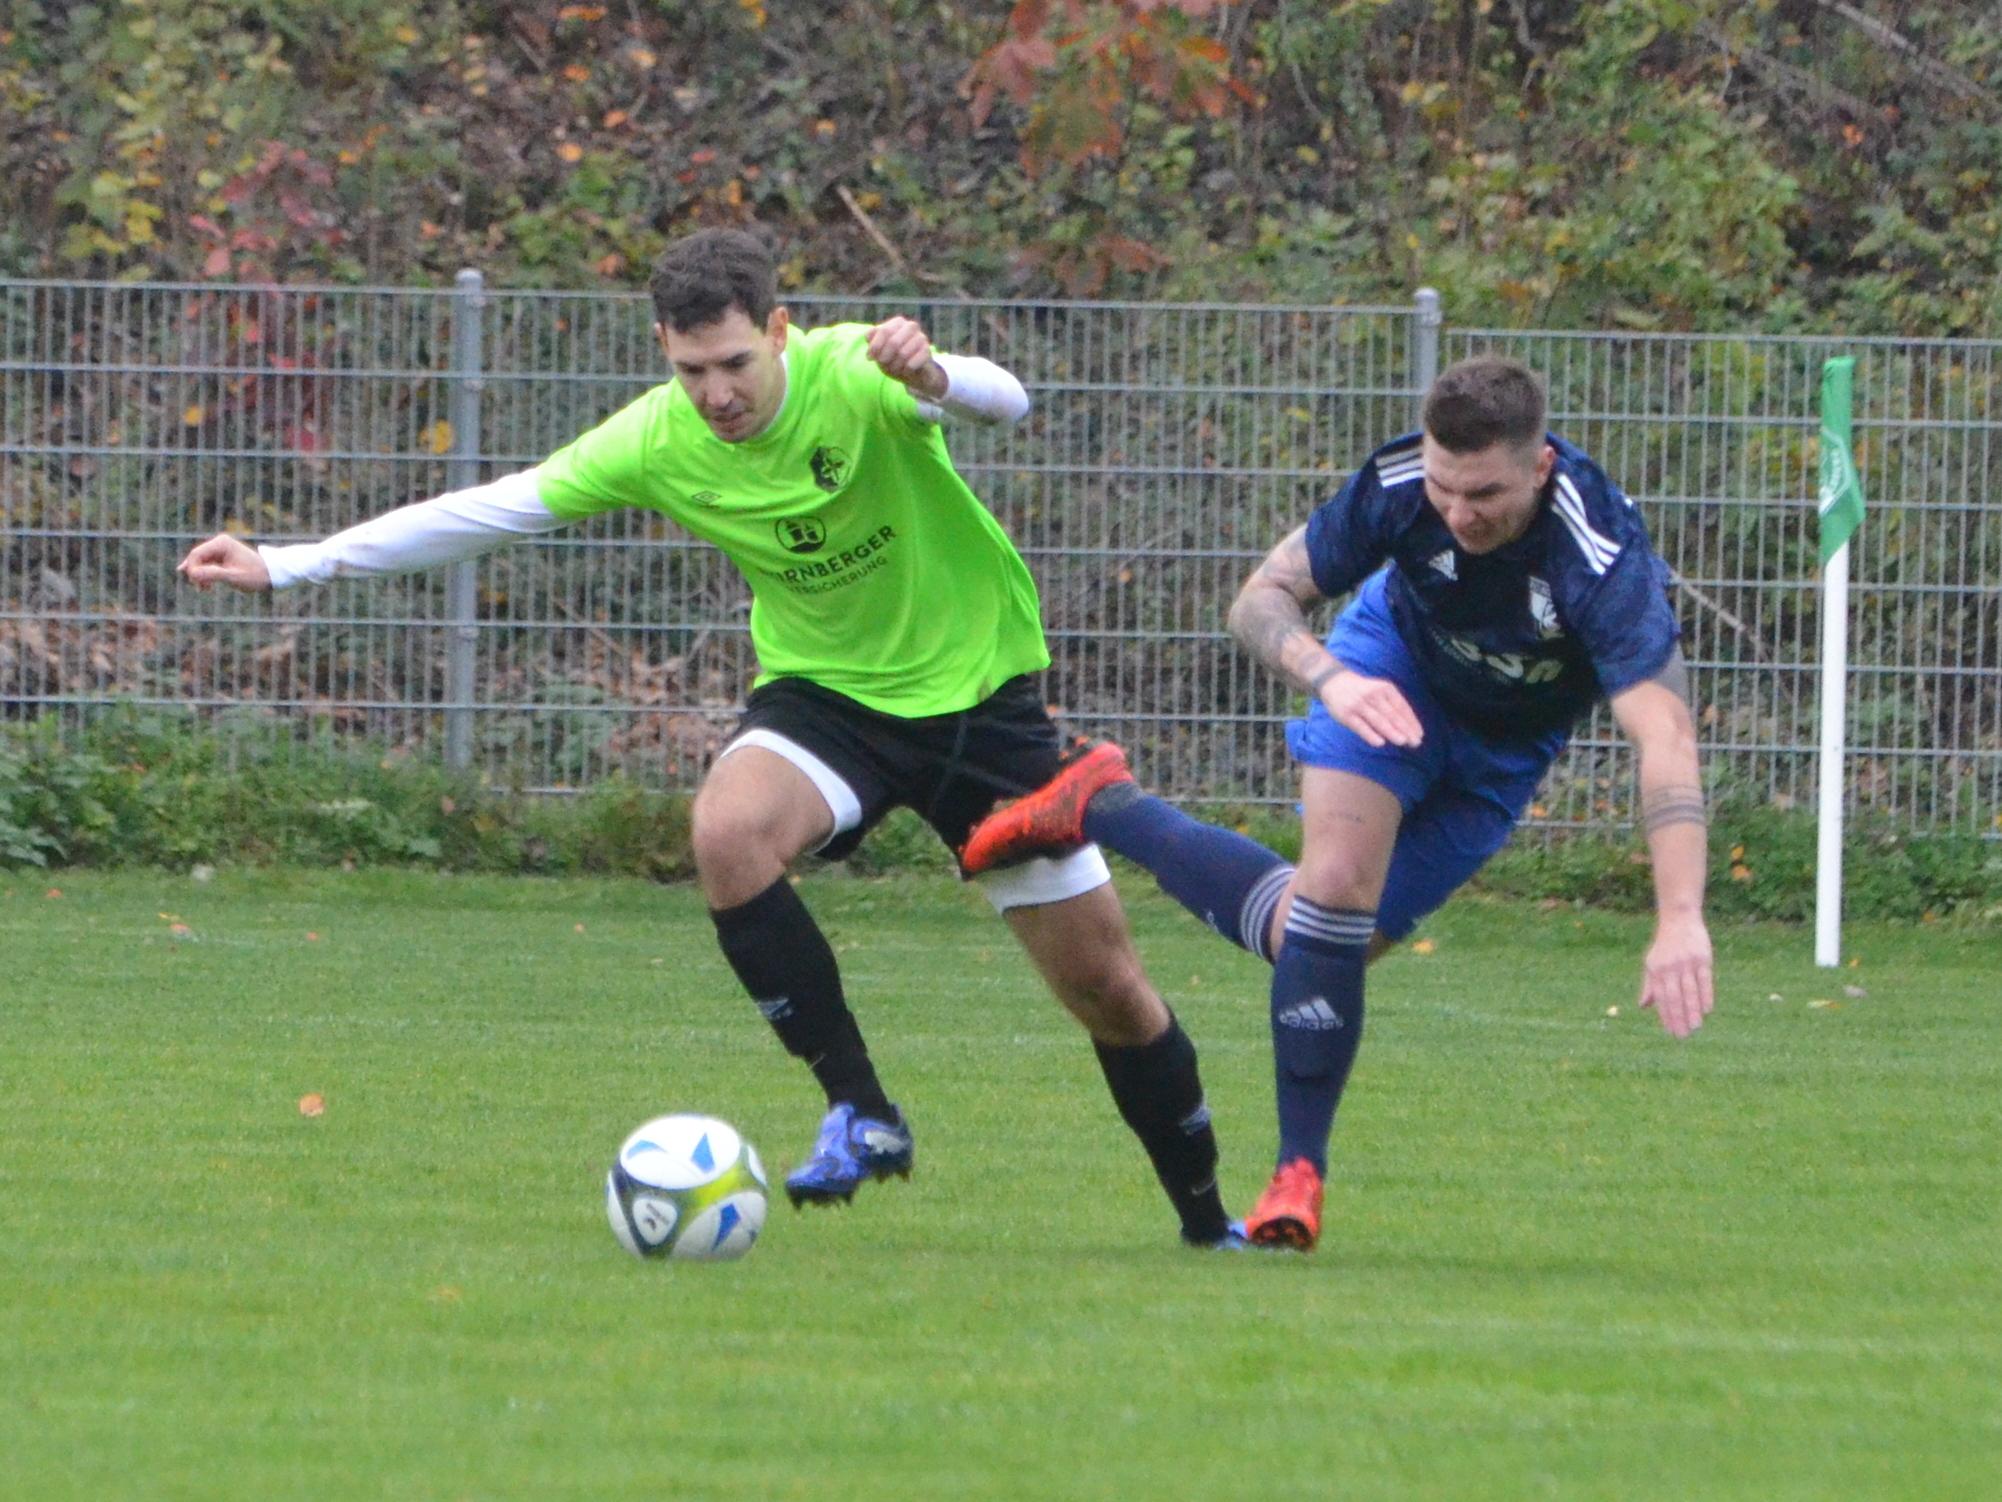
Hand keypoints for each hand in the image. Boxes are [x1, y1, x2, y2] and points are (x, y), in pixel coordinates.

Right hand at [177, 533, 271, 591]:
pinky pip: (207, 565)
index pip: (196, 554)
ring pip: (200, 562)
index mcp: (222, 543)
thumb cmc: (255, 576)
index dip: (192, 569)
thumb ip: (212, 574)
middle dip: (195, 572)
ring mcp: (220, 549)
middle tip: (200, 588)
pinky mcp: (222, 556)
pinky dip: (205, 574)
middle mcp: (219, 543)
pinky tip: (203, 586)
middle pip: (196, 557)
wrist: (271, 574)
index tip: (198, 584)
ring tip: (203, 589)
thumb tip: (192, 573)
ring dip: (199, 575)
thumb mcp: (233, 577)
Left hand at [866, 317, 946, 398]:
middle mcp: (911, 326)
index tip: (870, 358)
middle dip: (885, 357)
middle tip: (882, 364)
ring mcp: (921, 338)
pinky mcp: (928, 352)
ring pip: (903, 354)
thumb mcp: (878, 350)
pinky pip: (911, 363)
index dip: (875, 347)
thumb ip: (872, 340)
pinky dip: (905, 370)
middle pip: (893, 342)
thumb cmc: (892, 358)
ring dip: (895, 366)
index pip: (884, 331)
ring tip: (894, 368)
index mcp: (898, 322)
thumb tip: (868, 337)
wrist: (913, 372)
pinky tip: (906, 370)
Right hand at [1319, 670, 1423, 748]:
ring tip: (1403, 742)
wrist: (1334, 681)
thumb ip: (1392, 705)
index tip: (1419, 735)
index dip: (1411, 721)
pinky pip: (1360, 726)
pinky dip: (1370, 734)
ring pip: (1378, 720)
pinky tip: (1380, 743)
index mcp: (1385, 688)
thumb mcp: (1380, 690)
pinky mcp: (1346, 715)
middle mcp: (1373, 695)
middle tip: (1415, 742)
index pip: (1402, 707)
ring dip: (1392, 731)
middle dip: (1405, 729)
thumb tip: (1409, 727)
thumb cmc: (1363, 690)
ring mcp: (1359, 705)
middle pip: (1392, 715)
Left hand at [1638, 911, 1713, 1038]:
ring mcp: (1686, 962)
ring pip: (1690, 991)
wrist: (1679, 919)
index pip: (1660, 997)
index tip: (1670, 1031)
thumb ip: (1649, 986)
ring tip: (1695, 1027)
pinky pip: (1704, 980)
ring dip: (1692, 1010)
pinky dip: (1705, 995)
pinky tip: (1707, 1010)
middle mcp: (1670, 967)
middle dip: (1678, 1017)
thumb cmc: (1664, 946)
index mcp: (1656, 970)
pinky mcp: (1702, 958)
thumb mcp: (1652, 963)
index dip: (1665, 1015)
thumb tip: (1643, 1007)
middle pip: (1674, 997)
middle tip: (1683, 1036)